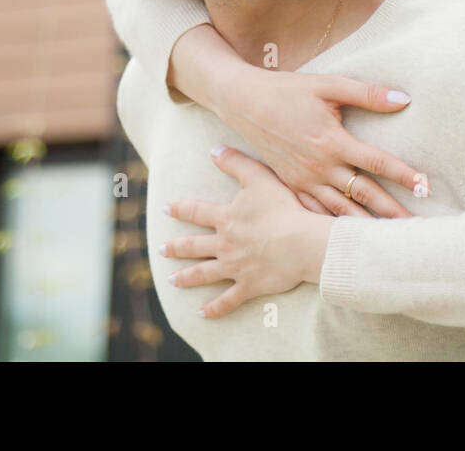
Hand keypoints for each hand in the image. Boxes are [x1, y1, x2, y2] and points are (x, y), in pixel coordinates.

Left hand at [161, 147, 333, 318]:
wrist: (301, 242)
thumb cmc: (283, 208)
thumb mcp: (259, 177)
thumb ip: (236, 162)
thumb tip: (214, 150)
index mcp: (227, 218)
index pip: (197, 212)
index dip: (180, 208)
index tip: (166, 208)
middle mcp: (225, 244)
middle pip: (195, 246)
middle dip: (177, 247)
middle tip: (163, 249)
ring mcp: (235, 267)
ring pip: (204, 273)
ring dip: (187, 277)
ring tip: (172, 280)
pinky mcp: (249, 285)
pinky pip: (228, 300)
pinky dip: (214, 309)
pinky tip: (202, 314)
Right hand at [170, 25, 430, 217]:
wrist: (244, 103)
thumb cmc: (288, 90)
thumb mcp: (329, 85)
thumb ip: (367, 94)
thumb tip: (404, 98)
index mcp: (332, 141)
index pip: (376, 162)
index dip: (403, 174)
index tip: (425, 187)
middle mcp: (319, 166)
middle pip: (362, 195)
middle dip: (390, 213)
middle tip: (414, 230)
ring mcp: (304, 179)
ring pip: (340, 210)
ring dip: (364, 225)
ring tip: (387, 240)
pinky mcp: (291, 185)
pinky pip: (315, 212)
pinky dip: (333, 226)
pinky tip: (346, 238)